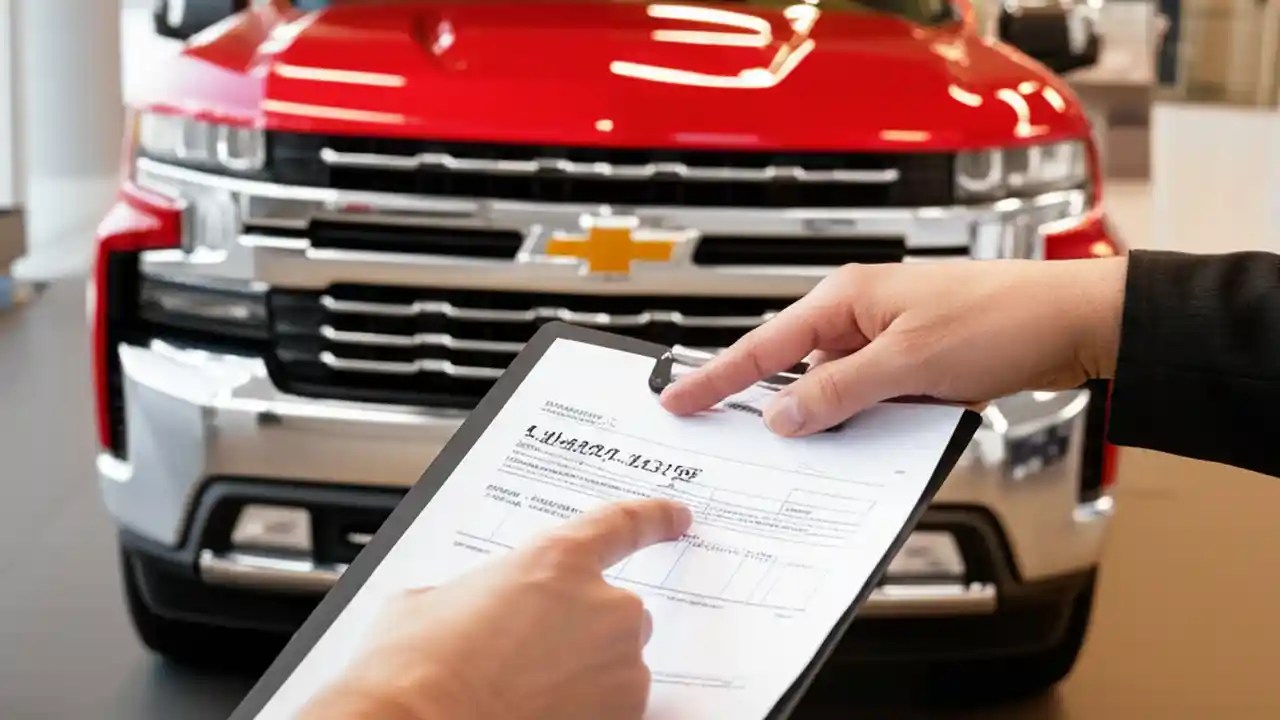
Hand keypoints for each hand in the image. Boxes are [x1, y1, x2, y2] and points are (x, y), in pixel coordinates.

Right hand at [300, 498, 692, 719]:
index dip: (654, 518)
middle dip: (581, 628)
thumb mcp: (429, 600)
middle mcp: (605, 608)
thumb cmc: (414, 670)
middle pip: (615, 609)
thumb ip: (477, 589)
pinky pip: (614, 705)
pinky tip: (538, 711)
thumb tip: (472, 605)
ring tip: (523, 690)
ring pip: (615, 663)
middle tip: (527, 652)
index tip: (678, 517)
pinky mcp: (625, 716)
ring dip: (583, 672)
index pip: (623, 525)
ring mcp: (621, 667)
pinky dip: (587, 709)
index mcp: (557, 562)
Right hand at [660, 258, 1126, 435]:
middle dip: (788, 409)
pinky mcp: (918, 362)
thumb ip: (838, 392)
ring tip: (858, 435)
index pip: (764, 345)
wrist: (1075, 321)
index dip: (717, 376)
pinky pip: (877, 398)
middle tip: (757, 443)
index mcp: (847, 298)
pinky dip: (877, 419)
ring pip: (840, 391)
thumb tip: (784, 416)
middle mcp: (862, 314)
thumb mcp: (907, 364)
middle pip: (800, 371)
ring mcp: (891, 340)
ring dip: (843, 418)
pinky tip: (891, 432)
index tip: (680, 398)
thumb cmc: (1000, 317)